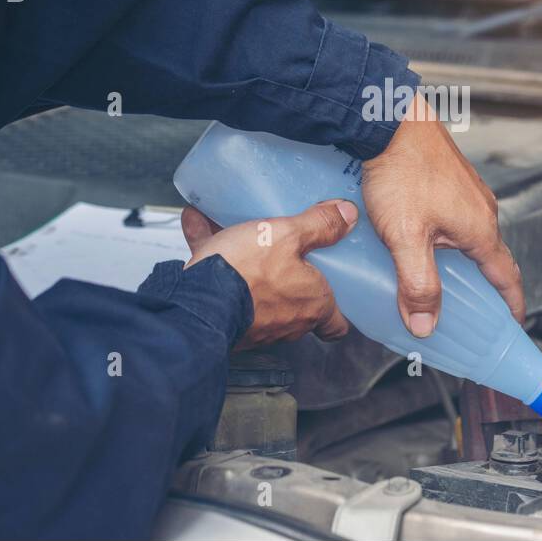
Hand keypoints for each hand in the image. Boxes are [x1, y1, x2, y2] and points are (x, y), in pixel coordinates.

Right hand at [181, 201, 355, 348]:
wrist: (194, 303)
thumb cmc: (246, 274)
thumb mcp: (287, 235)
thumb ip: (319, 225)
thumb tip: (347, 215)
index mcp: (312, 305)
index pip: (336, 324)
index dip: (338, 308)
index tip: (335, 287)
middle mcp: (287, 321)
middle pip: (298, 302)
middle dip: (291, 276)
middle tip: (288, 252)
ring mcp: (256, 324)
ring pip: (257, 289)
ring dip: (248, 263)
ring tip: (236, 231)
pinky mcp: (225, 319)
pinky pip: (223, 285)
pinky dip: (213, 258)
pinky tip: (199, 225)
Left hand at [362, 91, 524, 336]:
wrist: (387, 120)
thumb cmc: (400, 170)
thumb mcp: (405, 237)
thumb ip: (417, 284)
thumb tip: (425, 324)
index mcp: (480, 229)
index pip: (506, 277)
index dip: (511, 304)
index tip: (513, 322)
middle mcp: (482, 209)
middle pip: (489, 258)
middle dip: (484, 286)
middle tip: (471, 310)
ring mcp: (468, 191)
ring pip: (471, 235)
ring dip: (462, 260)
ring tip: (440, 278)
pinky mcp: (450, 178)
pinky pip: (457, 216)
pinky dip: (448, 237)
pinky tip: (421, 239)